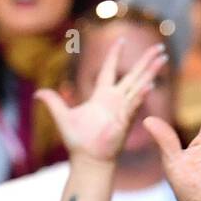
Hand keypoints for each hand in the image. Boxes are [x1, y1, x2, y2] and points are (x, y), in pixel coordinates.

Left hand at [35, 39, 167, 164]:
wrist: (86, 160)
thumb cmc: (77, 141)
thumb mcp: (62, 117)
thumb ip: (53, 102)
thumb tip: (38, 93)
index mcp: (101, 96)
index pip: (109, 70)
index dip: (115, 55)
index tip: (121, 40)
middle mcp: (115, 101)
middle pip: (132, 75)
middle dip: (145, 61)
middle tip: (159, 47)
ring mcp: (122, 110)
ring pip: (139, 86)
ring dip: (150, 72)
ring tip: (163, 58)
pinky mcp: (124, 121)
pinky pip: (133, 105)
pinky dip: (140, 95)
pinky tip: (148, 84)